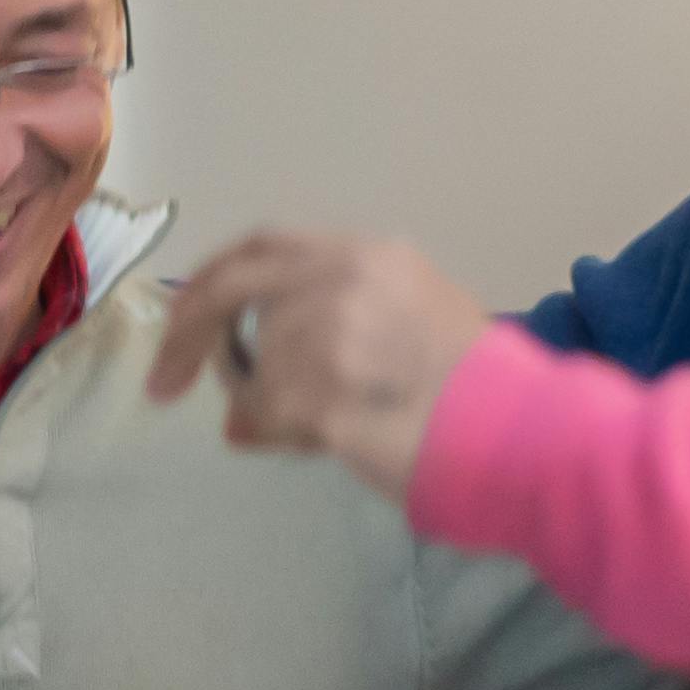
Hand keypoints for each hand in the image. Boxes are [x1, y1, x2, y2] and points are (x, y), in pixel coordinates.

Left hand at [146, 231, 490, 501]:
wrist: (525, 436)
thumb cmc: (480, 386)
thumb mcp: (415, 314)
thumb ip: (337, 314)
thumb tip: (258, 367)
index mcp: (367, 256)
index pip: (262, 247)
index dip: (213, 280)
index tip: (182, 315)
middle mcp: (341, 283)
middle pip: (231, 291)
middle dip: (187, 334)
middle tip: (164, 381)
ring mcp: (329, 339)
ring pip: (252, 373)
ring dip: (264, 404)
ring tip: (316, 425)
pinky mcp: (321, 401)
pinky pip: (263, 421)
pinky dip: (273, 436)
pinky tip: (313, 442)